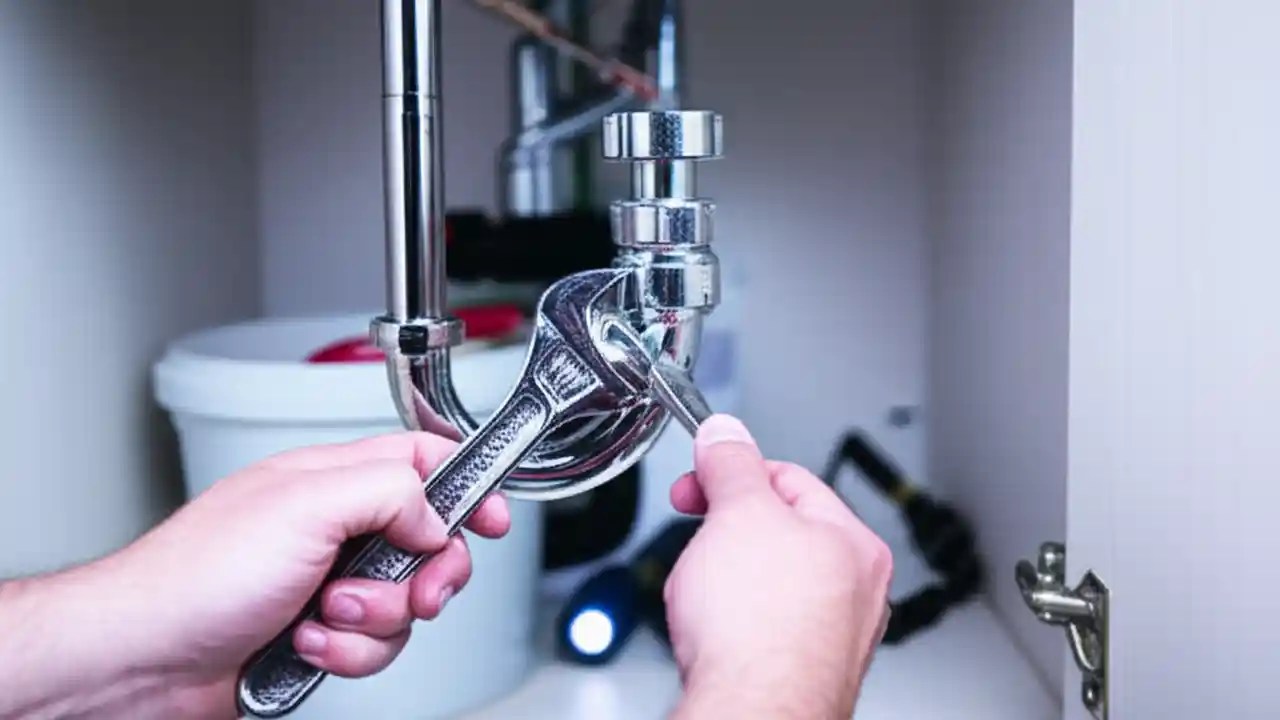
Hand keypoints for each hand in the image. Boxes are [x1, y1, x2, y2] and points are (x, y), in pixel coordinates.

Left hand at [0, 432, 508, 718]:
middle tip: (416, 587)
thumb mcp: (305, 506)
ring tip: (323, 615)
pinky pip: (374, 646)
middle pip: (429, 542)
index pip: (421, 462)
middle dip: (429, 573)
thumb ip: (388, 493)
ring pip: (405, 603)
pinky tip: (305, 644)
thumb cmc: (196, 576)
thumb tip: (436, 518)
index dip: (466, 486)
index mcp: (331, 480)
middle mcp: (334, 530)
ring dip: (374, 619)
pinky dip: (347, 652)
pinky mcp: (319, 636)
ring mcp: (328, 585)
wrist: (145, 660)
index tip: (493, 517)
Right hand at [664, 415, 892, 719]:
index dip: (734, 472)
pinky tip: (717, 634)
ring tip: (707, 596)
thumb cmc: (760, 628)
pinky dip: (735, 625)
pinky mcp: (805, 671)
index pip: (789, 479)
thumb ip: (731, 464)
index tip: (698, 478)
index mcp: (854, 542)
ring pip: (768, 584)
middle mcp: (857, 591)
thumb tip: (725, 433)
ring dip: (729, 580)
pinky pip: (762, 629)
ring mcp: (834, 636)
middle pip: (779, 533)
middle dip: (727, 532)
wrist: (753, 713)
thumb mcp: (736, 514)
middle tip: (697, 537)